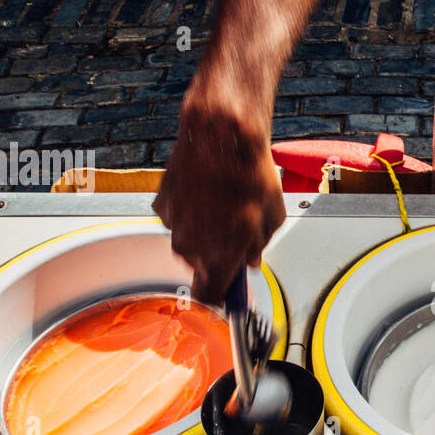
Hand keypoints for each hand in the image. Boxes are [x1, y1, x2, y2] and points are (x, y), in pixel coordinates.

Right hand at [153, 78, 284, 304]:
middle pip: (201, 266)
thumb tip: (251, 257)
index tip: (230, 291)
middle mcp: (189, 247)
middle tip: (236, 234)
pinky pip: (178, 217)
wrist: (220, 136)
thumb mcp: (271, 220)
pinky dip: (191, 210)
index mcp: (217, 259)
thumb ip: (258, 247)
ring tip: (224, 205)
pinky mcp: (163, 204)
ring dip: (204, 231)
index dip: (222, 296)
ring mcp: (174, 225)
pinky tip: (207, 192)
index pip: (210, 297)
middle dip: (217, 255)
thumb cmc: (248, 175)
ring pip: (189, 240)